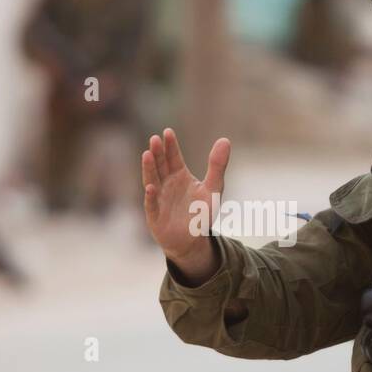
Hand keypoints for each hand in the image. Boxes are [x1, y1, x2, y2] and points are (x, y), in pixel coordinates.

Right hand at [141, 128, 229, 284]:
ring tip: (147, 154)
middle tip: (155, 139)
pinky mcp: (155, 215)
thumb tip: (225, 140)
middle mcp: (166, 184)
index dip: (170, 145)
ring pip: (152, 180)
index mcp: (179, 175)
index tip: (167, 132)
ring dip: (149, 168)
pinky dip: (151, 197)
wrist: (191, 240)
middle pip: (160, 165)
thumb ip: (218, 165)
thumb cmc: (201, 213)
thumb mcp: (214, 189)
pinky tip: (151, 188)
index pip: (173, 157)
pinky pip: (152, 205)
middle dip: (158, 153)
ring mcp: (158, 198)